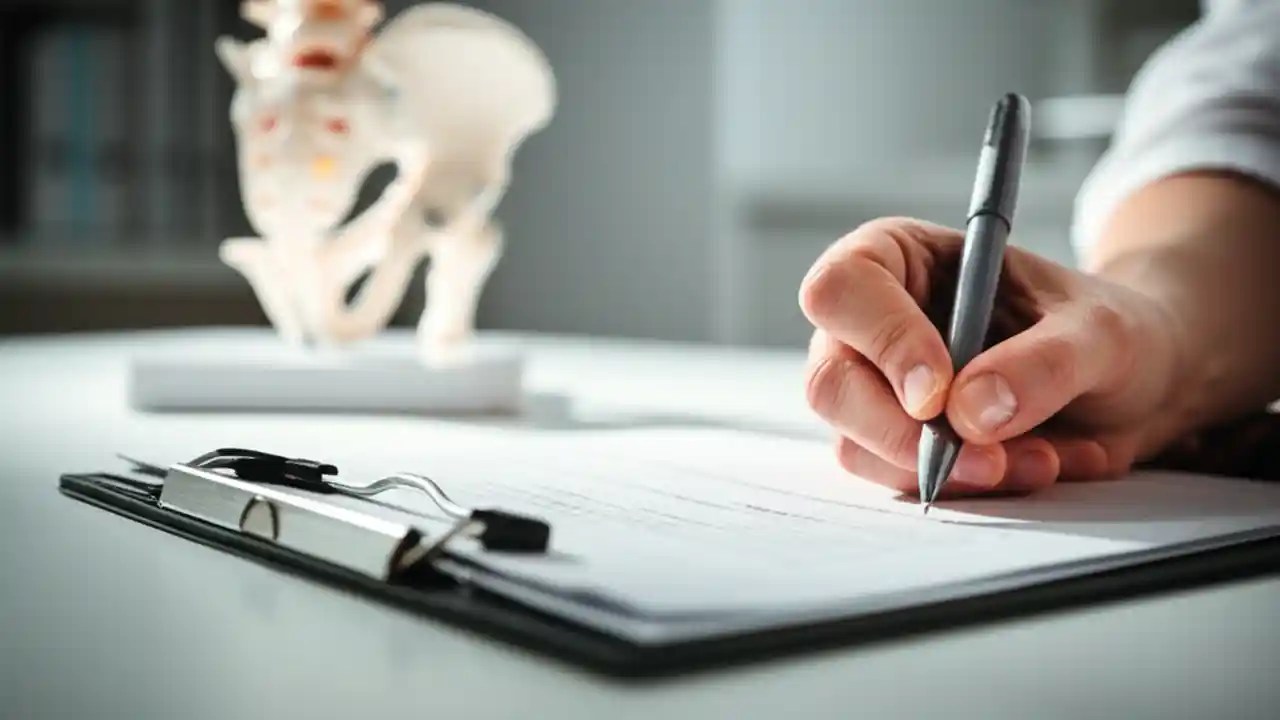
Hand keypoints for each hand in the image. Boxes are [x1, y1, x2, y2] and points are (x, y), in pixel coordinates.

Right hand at [799, 217, 1188, 496]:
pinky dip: (963, 488)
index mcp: (899, 259)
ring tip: (1039, 460)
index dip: (882, 341)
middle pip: (831, 382)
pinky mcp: (895, 446)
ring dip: (945, 469)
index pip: (842, 289)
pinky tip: (1026, 467)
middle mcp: (871, 324)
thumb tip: (971, 412)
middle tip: (987, 458)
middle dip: (904, 433)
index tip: (938, 392)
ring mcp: (875, 390)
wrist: (1132, 385)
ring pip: (855, 444)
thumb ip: (1044, 363)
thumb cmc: (1105, 332)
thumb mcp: (1101, 332)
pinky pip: (895, 481)